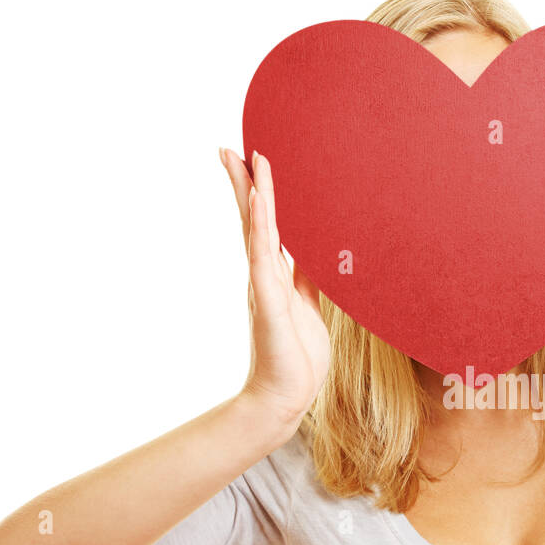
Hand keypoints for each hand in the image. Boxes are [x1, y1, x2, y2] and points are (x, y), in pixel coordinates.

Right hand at [219, 147, 329, 427]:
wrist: (286, 396)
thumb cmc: (298, 357)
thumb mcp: (309, 308)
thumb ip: (308, 280)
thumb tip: (315, 255)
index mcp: (275, 277)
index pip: (265, 227)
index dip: (259, 195)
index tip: (251, 162)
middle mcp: (264, 276)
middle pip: (252, 220)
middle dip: (243, 184)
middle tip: (229, 149)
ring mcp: (264, 287)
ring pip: (256, 231)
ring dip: (253, 194)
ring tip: (244, 160)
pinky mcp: (269, 302)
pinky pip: (264, 257)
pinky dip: (262, 228)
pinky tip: (261, 204)